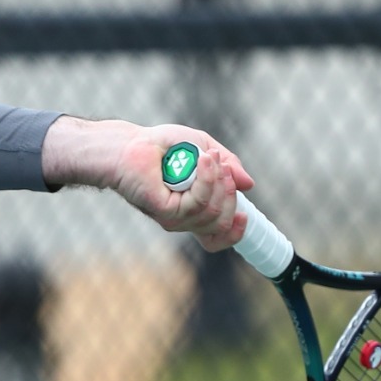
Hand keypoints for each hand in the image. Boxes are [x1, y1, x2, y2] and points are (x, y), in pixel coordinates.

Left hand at [41, 117, 253, 250]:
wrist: (131, 143)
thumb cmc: (163, 146)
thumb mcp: (206, 149)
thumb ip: (228, 167)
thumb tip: (248, 185)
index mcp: (195, 211)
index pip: (219, 237)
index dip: (236, 231)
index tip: (244, 213)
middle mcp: (185, 219)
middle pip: (222, 224)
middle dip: (229, 192)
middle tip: (222, 164)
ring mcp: (175, 218)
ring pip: (212, 213)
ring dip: (218, 181)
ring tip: (207, 157)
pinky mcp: (164, 211)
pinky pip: (197, 203)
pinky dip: (206, 180)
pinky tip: (202, 160)